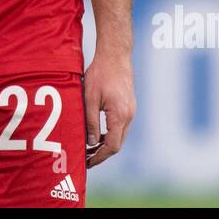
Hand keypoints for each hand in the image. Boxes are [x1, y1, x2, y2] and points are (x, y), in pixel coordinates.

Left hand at [83, 49, 134, 167]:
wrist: (115, 55)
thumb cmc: (100, 73)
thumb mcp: (89, 98)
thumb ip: (91, 122)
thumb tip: (91, 142)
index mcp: (120, 115)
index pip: (112, 146)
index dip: (99, 157)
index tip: (88, 163)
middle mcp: (129, 115)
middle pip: (118, 144)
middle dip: (102, 154)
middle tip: (86, 159)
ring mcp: (131, 110)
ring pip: (120, 135)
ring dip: (106, 144)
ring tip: (90, 149)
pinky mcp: (129, 106)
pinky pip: (121, 126)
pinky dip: (110, 134)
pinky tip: (98, 134)